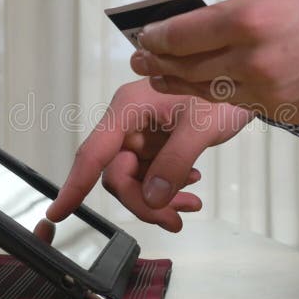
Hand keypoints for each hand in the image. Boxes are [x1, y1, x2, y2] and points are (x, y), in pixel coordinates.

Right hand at [46, 78, 252, 231]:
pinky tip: (190, 188)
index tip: (57, 212)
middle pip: (117, 175)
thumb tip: (152, 199)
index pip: (94, 152)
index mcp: (127, 109)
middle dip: (143, 202)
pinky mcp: (154, 142)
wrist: (241, 78)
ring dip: (158, 200)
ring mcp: (140, 134)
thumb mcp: (201, 126)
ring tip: (190, 206)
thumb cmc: (220, 90)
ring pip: (134, 180)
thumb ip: (175, 163)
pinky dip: (168, 188)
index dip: (74, 185)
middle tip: (174, 220)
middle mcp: (127, 122)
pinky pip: (150, 175)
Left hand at [130, 0, 298, 123]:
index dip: (157, 38)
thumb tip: (205, 25)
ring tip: (163, 78)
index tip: (145, 38)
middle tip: (142, 60)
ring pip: (211, 94)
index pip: (182, 36)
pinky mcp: (285, 112)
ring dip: (183, 85)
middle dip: (160, 64)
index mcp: (248, 20)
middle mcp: (253, 62)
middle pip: (189, 69)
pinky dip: (224, 95)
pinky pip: (243, 105)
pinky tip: (211, 87)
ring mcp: (270, 93)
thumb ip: (233, 7)